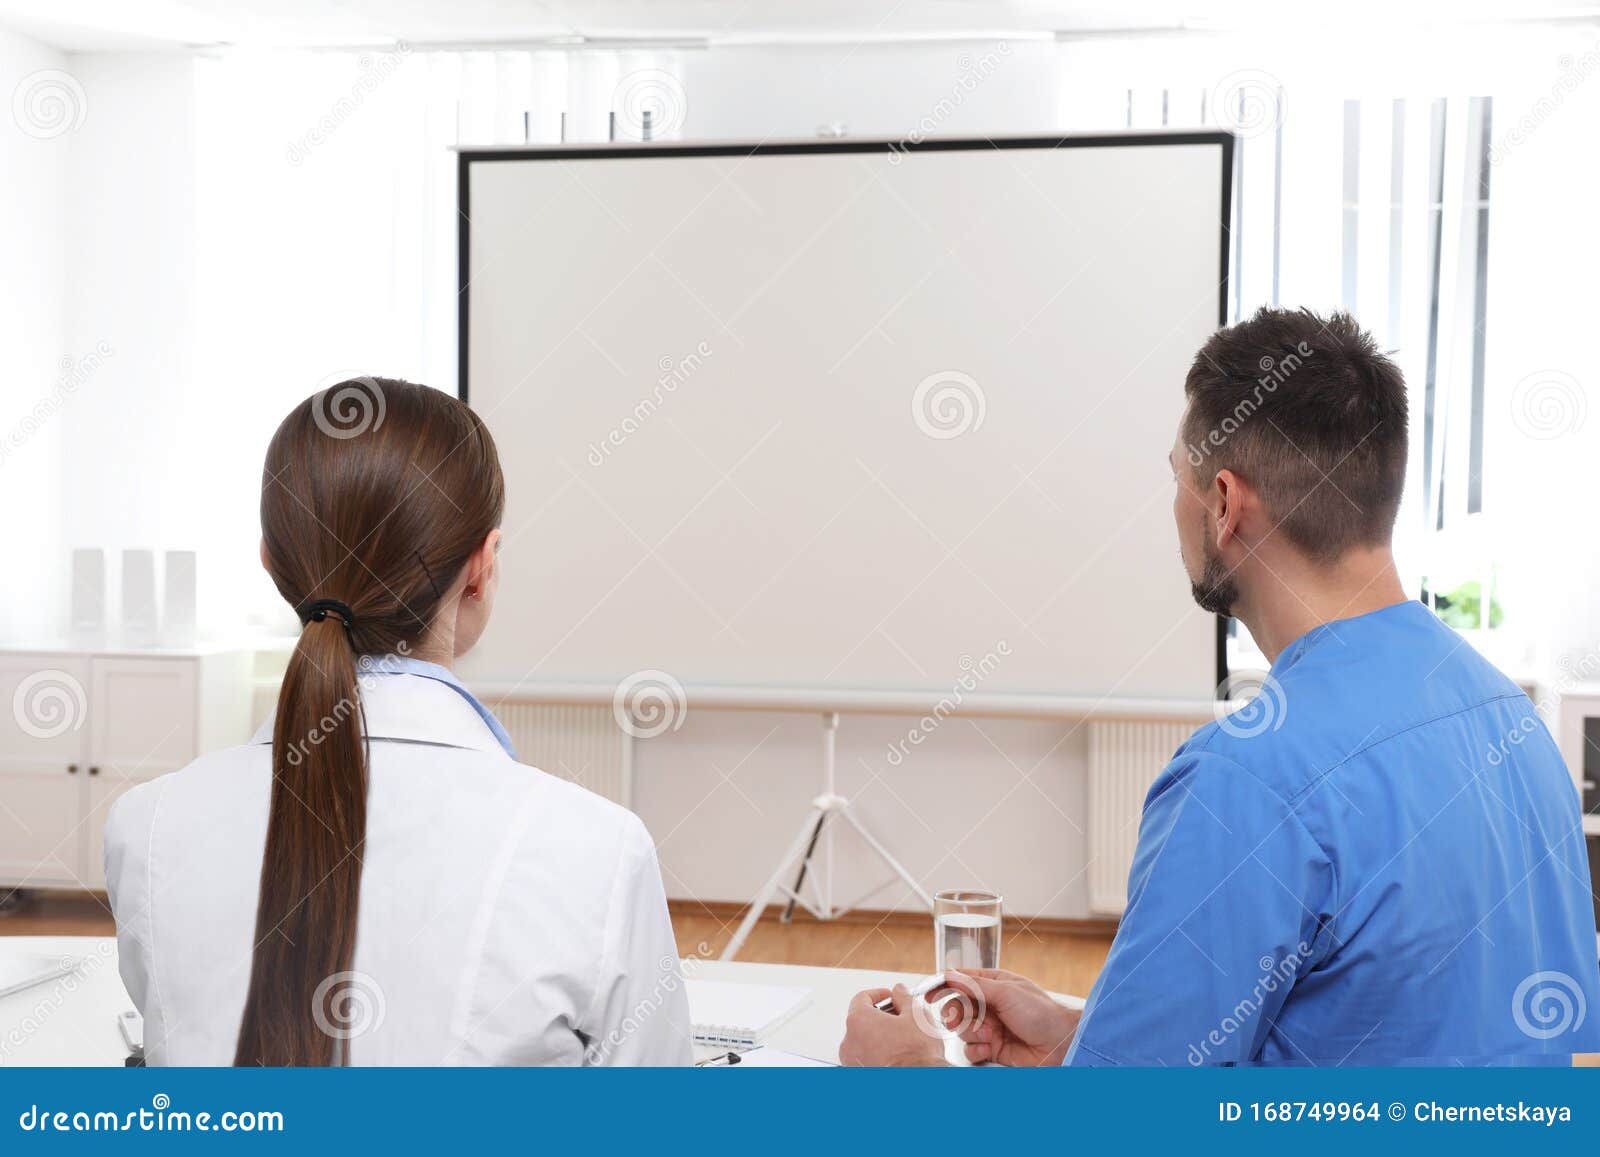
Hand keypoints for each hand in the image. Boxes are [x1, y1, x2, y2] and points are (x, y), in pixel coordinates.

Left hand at [838, 985, 949, 1066]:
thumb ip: (903, 998)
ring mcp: (852, 1062)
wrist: (918, 1083)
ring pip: (862, 1041)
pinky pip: (865, 1058)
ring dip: (878, 1036)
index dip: (878, 994)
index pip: (862, 997)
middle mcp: (849, 1041)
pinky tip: (896, 1055)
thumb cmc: (915, 1054)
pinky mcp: (859, 1075)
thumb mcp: (915, 1015)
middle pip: (860, 1020)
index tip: (890, 996)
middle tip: (899, 1017)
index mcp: (858, 1020)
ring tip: (900, 1039)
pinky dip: (877, 1053)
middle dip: (880, 1016)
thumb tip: (899, 992)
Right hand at [947, 969, 1079, 1065]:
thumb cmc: (1041, 1012)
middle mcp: (990, 1005)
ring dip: (970, 1032)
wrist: (1061, 1045)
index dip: (942, 985)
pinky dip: (975, 1050)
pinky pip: (970, 1050)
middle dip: (956, 1014)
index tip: (928, 992)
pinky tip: (988, 1048)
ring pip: (962, 1030)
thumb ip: (974, 985)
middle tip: (956, 1020)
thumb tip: (949, 974)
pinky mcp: (993, 1049)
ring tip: (988, 1035)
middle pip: (956, 1007)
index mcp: (994, 984)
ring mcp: (990, 1028)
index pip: (961, 981)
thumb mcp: (1006, 991)